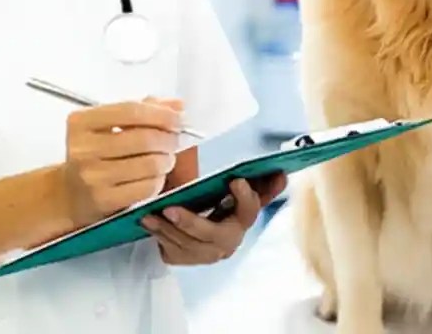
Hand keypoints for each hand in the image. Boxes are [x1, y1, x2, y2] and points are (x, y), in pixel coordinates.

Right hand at [60, 98, 183, 228]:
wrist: (69, 193)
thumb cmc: (93, 154)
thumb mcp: (108, 125)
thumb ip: (143, 110)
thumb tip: (177, 106)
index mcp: (81, 122)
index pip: (131, 111)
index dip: (161, 113)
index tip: (178, 117)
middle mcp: (84, 149)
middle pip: (145, 139)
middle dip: (169, 138)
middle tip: (174, 139)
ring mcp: (93, 176)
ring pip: (151, 164)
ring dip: (167, 159)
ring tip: (165, 158)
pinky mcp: (105, 200)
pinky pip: (147, 187)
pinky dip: (159, 179)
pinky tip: (154, 176)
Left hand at [140, 172, 287, 265]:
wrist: (198, 227)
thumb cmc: (219, 203)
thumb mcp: (237, 190)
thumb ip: (260, 182)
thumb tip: (282, 173)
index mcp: (243, 221)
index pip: (249, 211)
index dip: (245, 197)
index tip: (235, 181)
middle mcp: (227, 242)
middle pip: (211, 236)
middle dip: (190, 223)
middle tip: (170, 208)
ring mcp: (205, 254)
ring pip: (187, 245)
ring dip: (166, 229)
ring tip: (148, 214)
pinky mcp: (185, 259)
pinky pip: (172, 251)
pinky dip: (159, 236)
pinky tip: (149, 223)